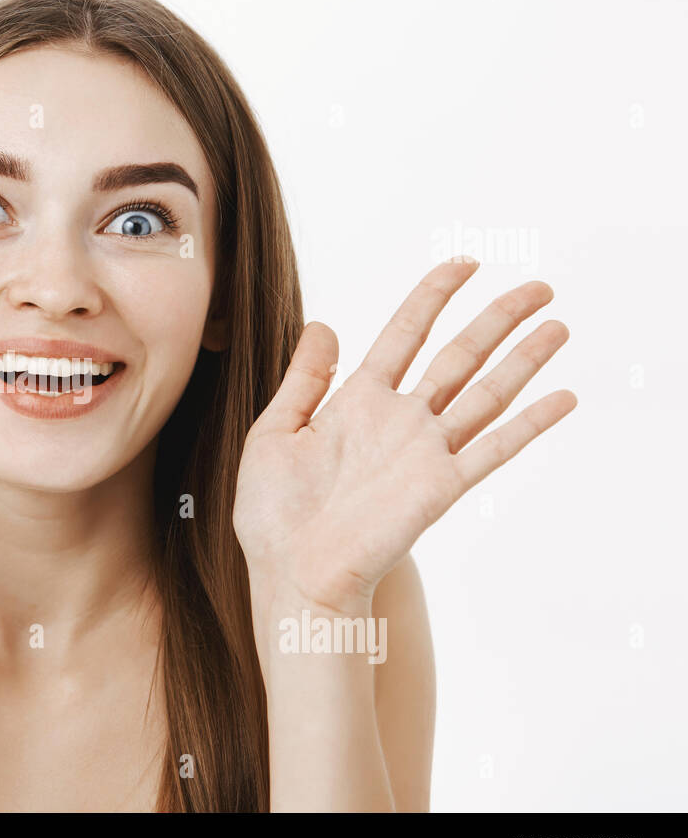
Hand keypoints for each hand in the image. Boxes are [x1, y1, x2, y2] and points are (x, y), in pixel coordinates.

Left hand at [233, 256, 574, 616]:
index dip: (433, 296)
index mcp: (356, 402)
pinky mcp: (441, 486)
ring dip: (525, 359)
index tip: (463, 264)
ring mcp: (424, 452)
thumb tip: (324, 323)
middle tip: (539, 285)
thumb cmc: (273, 515)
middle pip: (460, 355)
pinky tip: (564, 397)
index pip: (404, 334)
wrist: (291, 573)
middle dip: (498, 318)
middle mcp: (399, 420)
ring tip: (559, 325)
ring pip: (486, 392)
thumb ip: (304, 379)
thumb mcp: (274, 433)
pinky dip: (530, 423)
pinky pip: (494, 448)